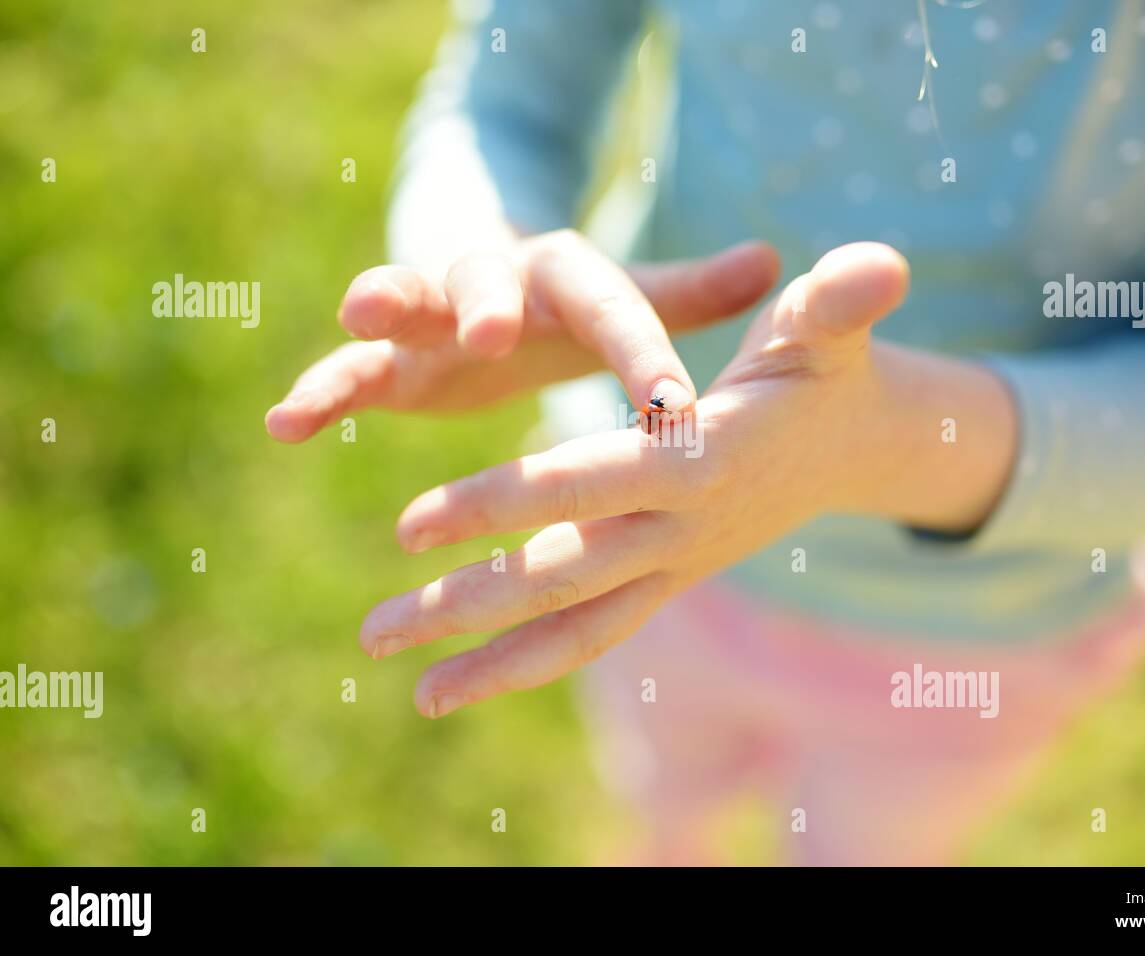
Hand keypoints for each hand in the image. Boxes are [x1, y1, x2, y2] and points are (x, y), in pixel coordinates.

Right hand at [264, 230, 779, 439]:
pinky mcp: (391, 360)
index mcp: (568, 277)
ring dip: (380, 305)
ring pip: (401, 301)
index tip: (674, 406)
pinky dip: (321, 391)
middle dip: (488, 299)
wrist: (492, 293)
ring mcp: (432, 318)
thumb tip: (773, 259)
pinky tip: (285, 424)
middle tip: (492, 330)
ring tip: (358, 314)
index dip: (641, 350)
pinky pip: (349, 370)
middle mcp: (495, 285)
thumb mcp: (632, 300)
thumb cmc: (574, 308)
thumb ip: (688, 293)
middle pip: (487, 277)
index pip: (610, 304)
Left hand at [358, 242, 1017, 717]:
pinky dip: (523, 660)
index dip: (509, 501)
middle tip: (376, 629)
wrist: (854, 447)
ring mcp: (672, 564)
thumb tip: (884, 263)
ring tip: (403, 682)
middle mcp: (681, 527)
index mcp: (701, 458)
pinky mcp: (663, 579)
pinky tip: (455, 685)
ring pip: (571, 620)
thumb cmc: (827, 370)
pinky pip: (588, 632)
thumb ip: (837, 303)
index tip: (415, 523)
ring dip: (484, 654)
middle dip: (469, 600)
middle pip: (565, 573)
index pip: (592, 482)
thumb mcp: (827, 329)